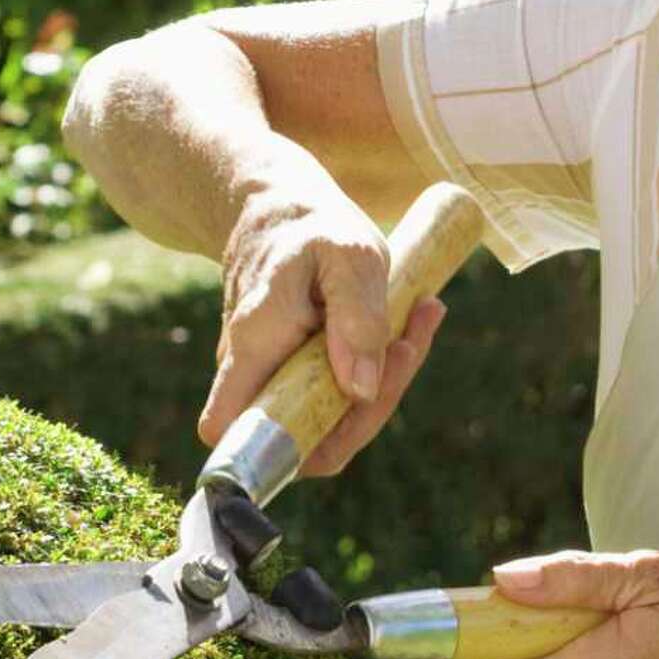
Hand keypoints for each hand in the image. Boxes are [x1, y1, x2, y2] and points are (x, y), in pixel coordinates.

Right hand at [199, 181, 446, 476]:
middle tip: (411, 339)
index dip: (284, 450)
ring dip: (385, 379)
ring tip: (421, 315)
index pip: (237, 433)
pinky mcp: (298, 371)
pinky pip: (340, 390)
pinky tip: (411, 319)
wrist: (280, 207)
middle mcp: (256, 373)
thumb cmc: (310, 227)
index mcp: (255, 346)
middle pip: (309, 435)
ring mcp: (275, 376)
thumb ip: (356, 320)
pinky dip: (379, 364)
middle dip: (373, 404)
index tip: (355, 406)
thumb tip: (361, 391)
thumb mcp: (347, 254)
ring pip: (332, 414)